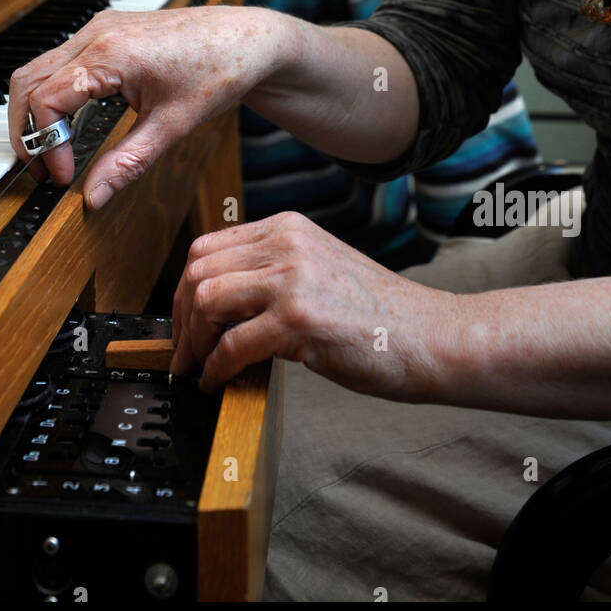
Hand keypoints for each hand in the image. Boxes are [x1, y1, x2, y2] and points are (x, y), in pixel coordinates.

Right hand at [7, 4, 293, 207]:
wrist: (248, 39)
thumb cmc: (220, 70)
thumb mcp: (172, 126)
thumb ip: (127, 163)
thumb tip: (93, 196)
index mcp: (109, 53)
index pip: (46, 101)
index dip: (46, 145)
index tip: (62, 176)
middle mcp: (96, 33)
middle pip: (28, 81)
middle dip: (26, 129)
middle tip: (42, 168)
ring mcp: (99, 27)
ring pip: (39, 68)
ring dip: (36, 110)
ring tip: (53, 150)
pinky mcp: (107, 30)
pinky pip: (61, 60)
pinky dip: (53, 93)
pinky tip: (71, 122)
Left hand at [171, 213, 459, 397]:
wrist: (430, 337)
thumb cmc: (378, 315)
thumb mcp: (318, 269)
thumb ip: (271, 272)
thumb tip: (215, 305)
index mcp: (287, 228)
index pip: (208, 247)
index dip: (183, 289)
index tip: (182, 322)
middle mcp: (286, 244)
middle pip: (198, 270)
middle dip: (180, 317)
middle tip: (182, 352)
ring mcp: (292, 280)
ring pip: (206, 301)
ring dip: (192, 343)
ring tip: (197, 368)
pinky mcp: (298, 320)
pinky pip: (231, 345)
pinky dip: (215, 368)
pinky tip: (218, 382)